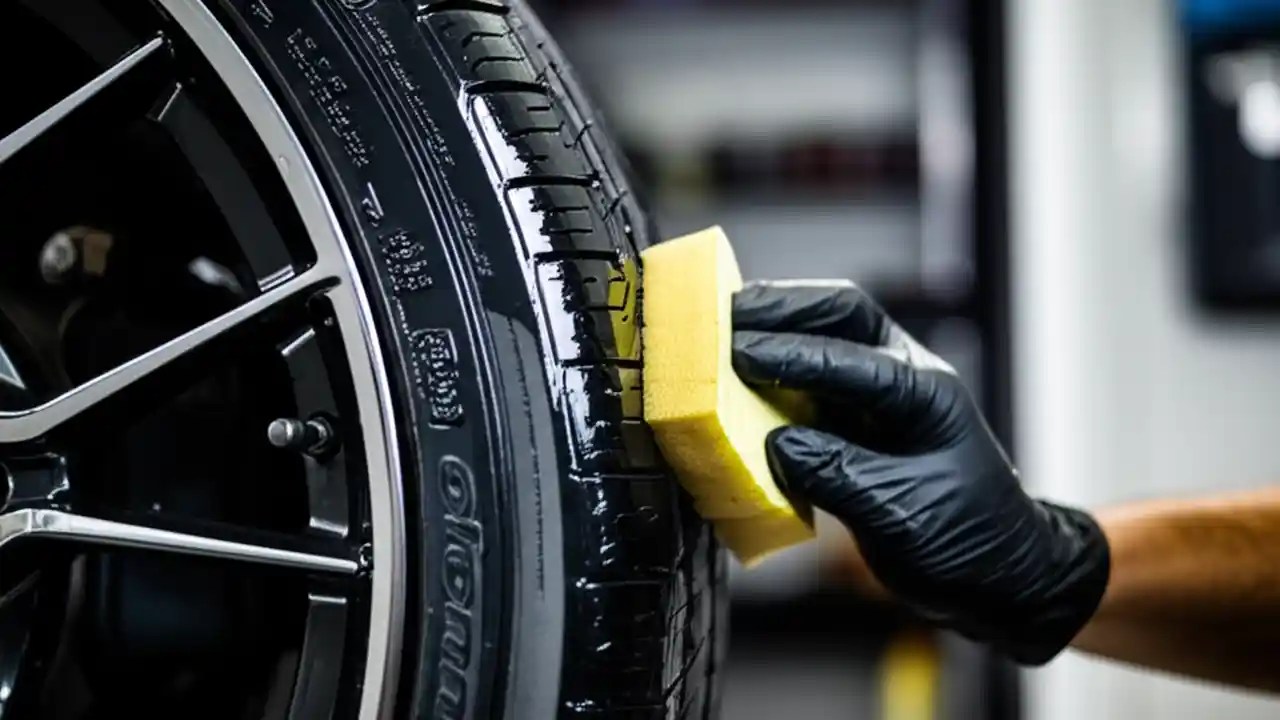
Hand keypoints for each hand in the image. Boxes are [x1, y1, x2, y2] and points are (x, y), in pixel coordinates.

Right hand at [732, 281, 1109, 664]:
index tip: (739, 355)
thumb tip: (775, 445)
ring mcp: (883, 392)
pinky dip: (777, 364)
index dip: (793, 357)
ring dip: (779, 322)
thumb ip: (836, 474)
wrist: (998, 572)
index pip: (851, 361)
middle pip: (844, 313)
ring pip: (830, 330)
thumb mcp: (900, 515)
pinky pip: (815, 374)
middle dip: (784, 307)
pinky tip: (742, 368)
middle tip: (724, 313)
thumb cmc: (965, 542)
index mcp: (925, 396)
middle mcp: (906, 377)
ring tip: (724, 324)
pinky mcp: (861, 415)